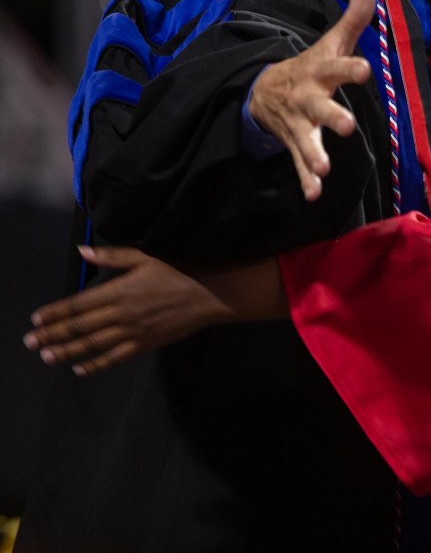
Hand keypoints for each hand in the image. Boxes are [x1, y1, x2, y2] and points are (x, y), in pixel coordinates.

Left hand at [23, 246, 285, 375]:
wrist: (212, 293)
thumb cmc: (181, 269)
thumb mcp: (146, 256)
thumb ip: (112, 256)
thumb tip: (81, 251)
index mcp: (119, 290)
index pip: (79, 304)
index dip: (56, 313)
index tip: (36, 319)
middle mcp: (121, 314)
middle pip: (80, 327)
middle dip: (53, 335)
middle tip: (30, 342)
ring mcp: (133, 332)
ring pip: (93, 344)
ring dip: (67, 351)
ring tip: (47, 356)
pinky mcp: (146, 344)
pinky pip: (116, 357)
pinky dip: (97, 364)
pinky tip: (80, 369)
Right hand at [249, 0, 374, 200]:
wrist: (262, 89)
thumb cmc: (310, 66)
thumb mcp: (329, 43)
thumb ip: (351, 21)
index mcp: (318, 73)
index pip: (335, 68)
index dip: (349, 68)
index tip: (364, 69)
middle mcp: (306, 99)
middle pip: (318, 108)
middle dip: (331, 116)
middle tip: (347, 126)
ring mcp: (298, 123)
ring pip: (304, 140)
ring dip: (313, 154)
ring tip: (324, 168)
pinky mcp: (293, 143)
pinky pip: (297, 162)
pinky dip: (305, 179)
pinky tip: (313, 194)